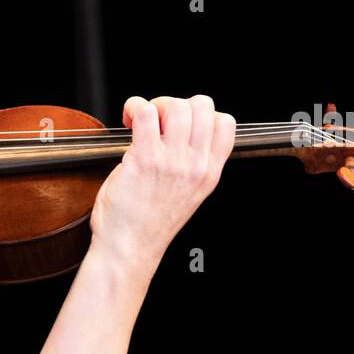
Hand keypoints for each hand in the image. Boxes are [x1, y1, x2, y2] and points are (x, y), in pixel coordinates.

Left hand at [88, 94, 235, 277]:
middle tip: (157, 121)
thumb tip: (183, 135)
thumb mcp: (186, 195)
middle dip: (175, 104)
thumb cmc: (146, 224)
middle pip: (202, 106)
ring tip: (141, 121)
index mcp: (208, 173)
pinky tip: (128, 119)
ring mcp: (171, 162)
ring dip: (155, 105)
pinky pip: (144, 113)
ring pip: (176, 105)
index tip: (179, 126)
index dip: (202, 114)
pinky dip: (133, 107)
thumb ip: (192, 167)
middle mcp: (195, 165)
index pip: (225, 123)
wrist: (128, 249)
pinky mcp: (144, 159)